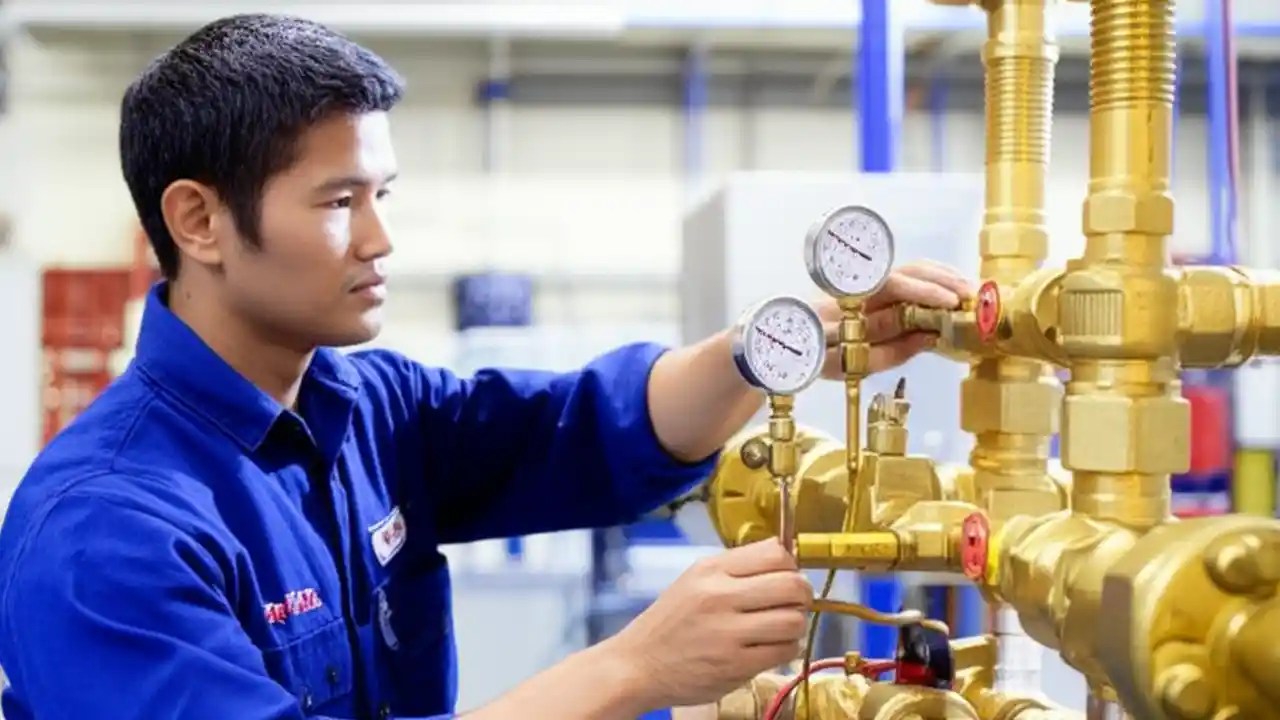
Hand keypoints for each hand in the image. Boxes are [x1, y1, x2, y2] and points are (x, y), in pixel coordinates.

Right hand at [607, 540, 812, 707]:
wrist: (638, 665)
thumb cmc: (670, 622)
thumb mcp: (694, 580)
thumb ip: (736, 567)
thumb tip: (783, 553)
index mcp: (711, 570)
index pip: (775, 553)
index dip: (790, 566)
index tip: (785, 577)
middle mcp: (720, 596)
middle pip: (791, 585)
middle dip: (801, 595)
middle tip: (793, 603)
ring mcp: (729, 633)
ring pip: (793, 620)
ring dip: (795, 625)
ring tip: (780, 628)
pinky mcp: (736, 666)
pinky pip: (784, 651)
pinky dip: (785, 648)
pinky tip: (770, 648)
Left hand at [818, 260, 971, 377]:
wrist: (779, 344)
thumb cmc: (809, 356)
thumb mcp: (845, 363)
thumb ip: (887, 352)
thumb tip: (930, 338)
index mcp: (847, 300)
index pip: (891, 285)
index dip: (922, 292)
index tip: (949, 302)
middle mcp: (859, 285)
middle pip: (908, 271)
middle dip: (943, 281)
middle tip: (973, 298)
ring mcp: (866, 285)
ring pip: (910, 271)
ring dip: (944, 279)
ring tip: (972, 293)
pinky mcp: (874, 291)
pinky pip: (908, 280)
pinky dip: (934, 283)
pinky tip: (954, 292)